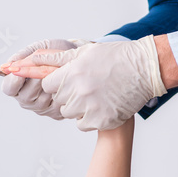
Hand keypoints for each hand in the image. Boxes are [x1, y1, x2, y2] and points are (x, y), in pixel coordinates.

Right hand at [0, 38, 90, 118]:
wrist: (77, 57)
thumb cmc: (54, 54)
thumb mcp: (37, 49)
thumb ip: (21, 58)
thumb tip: (4, 67)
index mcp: (19, 85)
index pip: (8, 89)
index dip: (12, 81)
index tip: (17, 71)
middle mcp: (28, 99)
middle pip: (24, 97)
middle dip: (34, 81)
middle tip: (42, 69)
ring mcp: (42, 107)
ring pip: (41, 100)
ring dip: (48, 84)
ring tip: (55, 72)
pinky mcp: (56, 112)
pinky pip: (55, 103)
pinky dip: (60, 90)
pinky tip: (64, 81)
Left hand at [8, 37, 167, 129]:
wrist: (145, 70)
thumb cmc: (115, 57)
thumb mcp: (86, 52)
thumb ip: (57, 58)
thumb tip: (32, 58)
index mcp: (73, 73)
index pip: (47, 85)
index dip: (57, 82)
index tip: (69, 79)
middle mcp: (79, 91)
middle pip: (58, 100)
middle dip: (67, 94)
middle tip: (85, 86)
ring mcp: (90, 108)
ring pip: (69, 113)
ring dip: (78, 107)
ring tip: (94, 95)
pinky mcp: (101, 121)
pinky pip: (82, 125)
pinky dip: (89, 118)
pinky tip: (101, 105)